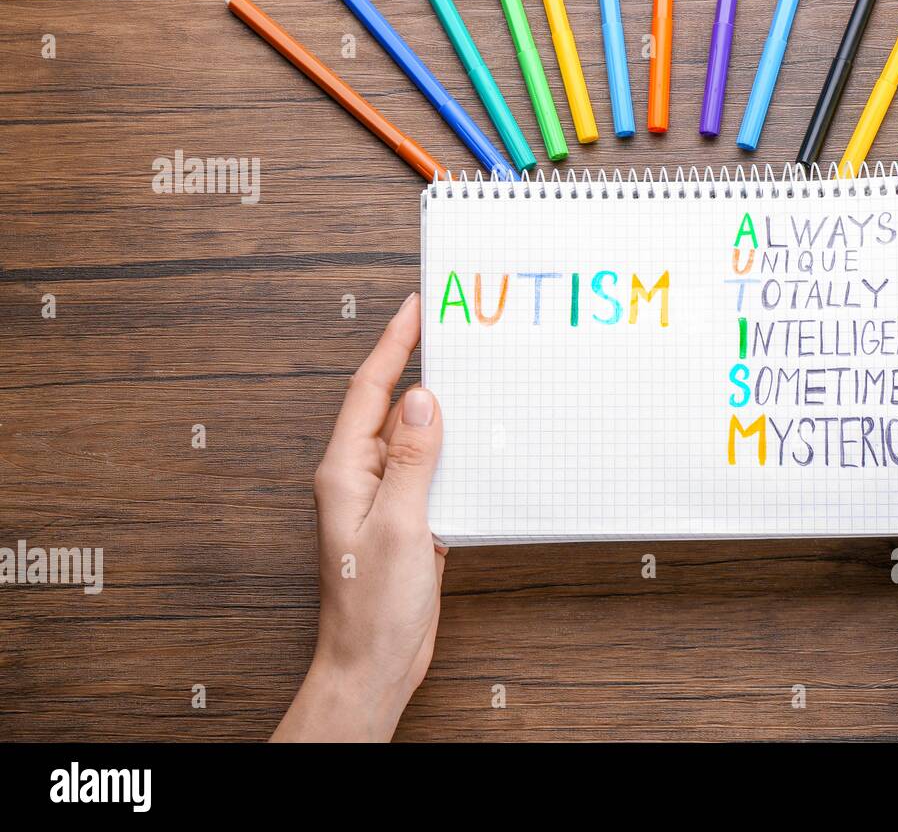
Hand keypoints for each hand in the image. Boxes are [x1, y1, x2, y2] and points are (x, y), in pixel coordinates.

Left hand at [273, 293, 445, 741]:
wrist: (374, 664)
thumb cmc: (372, 607)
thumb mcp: (398, 526)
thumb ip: (412, 460)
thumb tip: (423, 398)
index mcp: (345, 471)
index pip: (370, 391)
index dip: (394, 345)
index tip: (416, 307)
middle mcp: (361, 477)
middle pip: (393, 407)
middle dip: (420, 364)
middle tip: (452, 328)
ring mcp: (386, 498)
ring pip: (417, 438)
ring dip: (443, 409)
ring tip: (473, 375)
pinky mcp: (409, 519)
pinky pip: (432, 470)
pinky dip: (454, 450)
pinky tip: (478, 442)